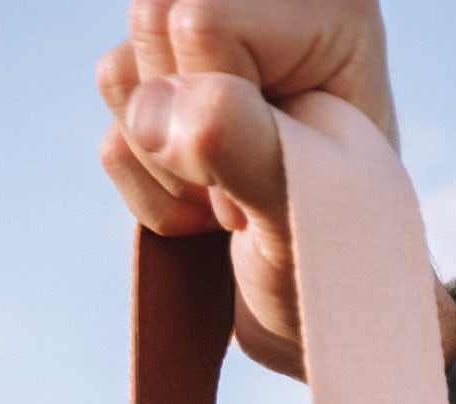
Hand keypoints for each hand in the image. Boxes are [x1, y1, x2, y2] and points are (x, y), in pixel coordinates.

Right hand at [97, 1, 455, 378]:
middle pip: (148, 22)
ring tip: (236, 201)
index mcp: (325, 6)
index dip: (222, 110)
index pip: (202, 20)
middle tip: (252, 188)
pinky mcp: (171, 110)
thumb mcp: (304, 198)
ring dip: (168, 168)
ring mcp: (209, 60)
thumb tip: (158, 111)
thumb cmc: (344, 260)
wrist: (335, 320)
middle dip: (187, 131)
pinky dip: (153, 199)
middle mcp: (265, 11)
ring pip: (119, 77)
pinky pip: (112, 141)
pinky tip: (210, 213)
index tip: (280, 166)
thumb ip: (240, 139)